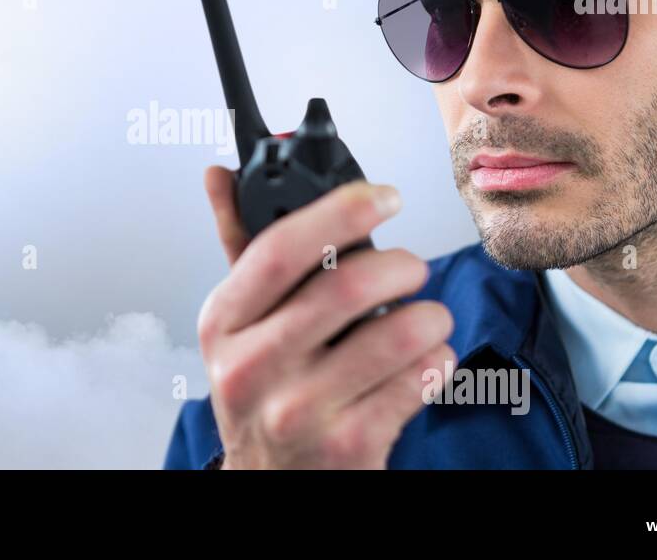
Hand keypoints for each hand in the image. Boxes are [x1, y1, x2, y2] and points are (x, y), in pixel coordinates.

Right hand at [198, 166, 455, 468]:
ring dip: (430, 316)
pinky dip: (437, 360)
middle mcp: (251, 369)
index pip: (278, 249)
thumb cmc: (264, 389)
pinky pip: (421, 378)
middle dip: (401, 266)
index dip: (339, 211)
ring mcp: (299, 411)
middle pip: (347, 287)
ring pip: (397, 332)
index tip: (382, 196)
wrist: (271, 483)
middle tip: (412, 269)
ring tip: (425, 318)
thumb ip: (240, 245)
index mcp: (222, 323)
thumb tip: (219, 173)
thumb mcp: (240, 324)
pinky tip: (421, 362)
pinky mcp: (350, 446)